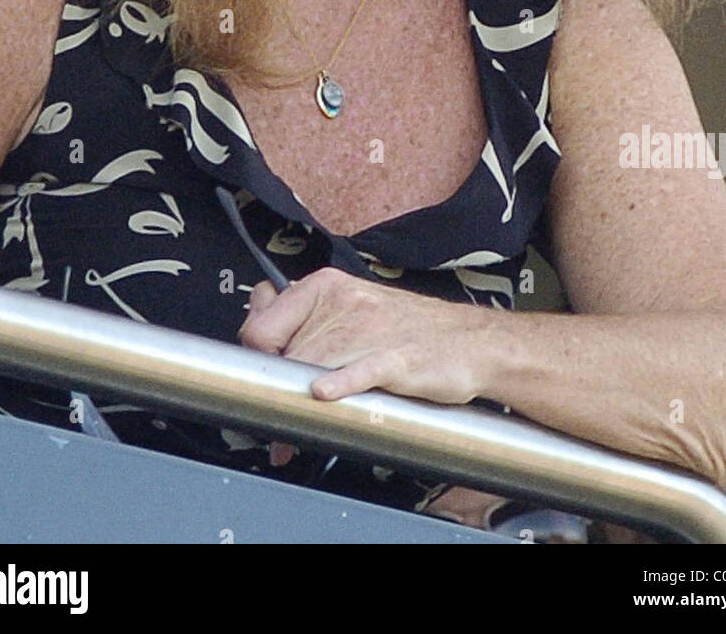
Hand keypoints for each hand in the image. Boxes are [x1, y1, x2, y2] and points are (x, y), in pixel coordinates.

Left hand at [240, 268, 506, 526]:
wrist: (469, 341)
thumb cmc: (407, 328)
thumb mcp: (348, 303)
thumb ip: (300, 310)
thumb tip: (257, 302)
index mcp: (326, 287)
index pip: (263, 325)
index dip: (255, 361)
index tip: (260, 382)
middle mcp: (344, 303)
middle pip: (284, 354)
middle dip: (276, 393)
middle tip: (273, 421)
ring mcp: (369, 331)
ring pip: (311, 368)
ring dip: (297, 410)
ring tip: (292, 438)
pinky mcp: (396, 359)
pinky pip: (356, 371)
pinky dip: (337, 384)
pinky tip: (322, 395)